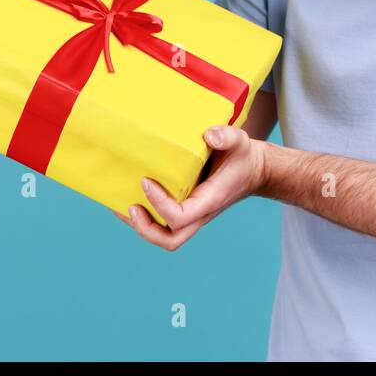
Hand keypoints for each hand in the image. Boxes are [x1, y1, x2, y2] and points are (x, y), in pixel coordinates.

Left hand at [116, 124, 268, 250]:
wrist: (254, 171)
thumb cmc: (244, 157)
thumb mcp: (240, 142)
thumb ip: (227, 137)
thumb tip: (208, 135)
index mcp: (209, 201)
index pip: (180, 217)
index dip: (159, 204)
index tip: (146, 181)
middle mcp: (199, 214)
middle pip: (170, 240)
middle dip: (145, 228)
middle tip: (130, 206)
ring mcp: (192, 214)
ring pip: (164, 235)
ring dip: (140, 225)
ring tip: (120, 205)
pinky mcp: (186, 209)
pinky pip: (163, 223)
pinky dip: (145, 216)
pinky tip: (130, 197)